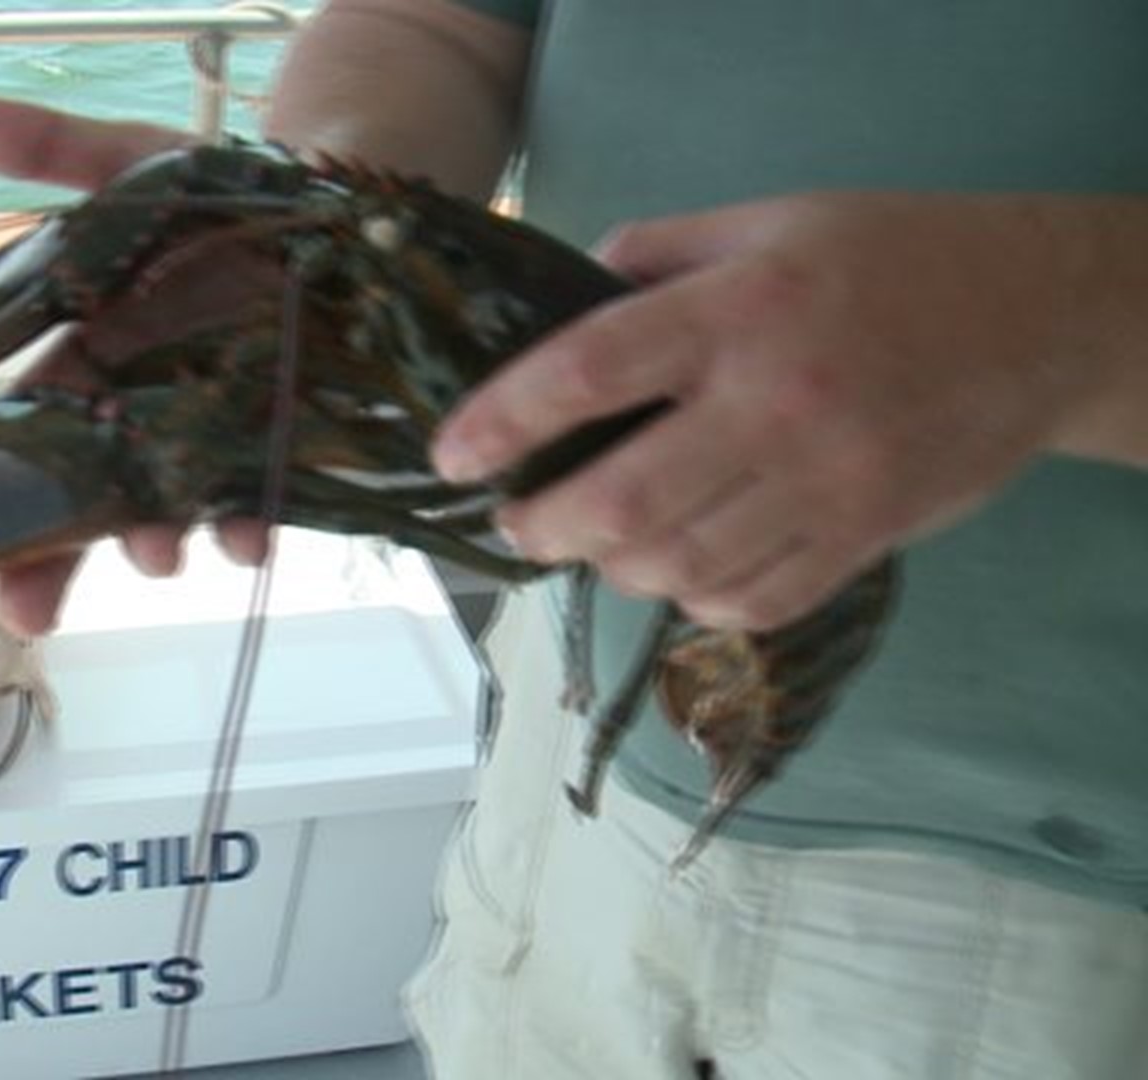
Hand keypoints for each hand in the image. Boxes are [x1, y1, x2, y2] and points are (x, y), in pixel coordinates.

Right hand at [0, 93, 267, 633]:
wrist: (343, 200)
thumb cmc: (221, 188)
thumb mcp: (132, 159)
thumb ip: (48, 149)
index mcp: (88, 356)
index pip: (21, 435)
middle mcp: (140, 408)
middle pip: (81, 496)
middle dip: (52, 558)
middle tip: (28, 613)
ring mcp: (211, 433)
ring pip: (166, 508)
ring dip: (154, 541)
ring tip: (154, 556)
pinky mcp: (283, 444)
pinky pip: (259, 499)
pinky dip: (252, 525)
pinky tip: (250, 538)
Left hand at [432, 192, 1098, 629]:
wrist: (1043, 317)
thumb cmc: (890, 259)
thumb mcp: (767, 223)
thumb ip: (658, 257)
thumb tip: (563, 304)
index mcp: (737, 310)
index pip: (588, 371)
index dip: (503, 421)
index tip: (452, 457)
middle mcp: (775, 402)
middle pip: (623, 502)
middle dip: (545, 528)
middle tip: (522, 522)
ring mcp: (824, 481)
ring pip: (679, 567)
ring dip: (617, 568)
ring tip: (600, 543)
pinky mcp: (865, 537)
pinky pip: (751, 602)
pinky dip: (696, 600)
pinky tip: (685, 571)